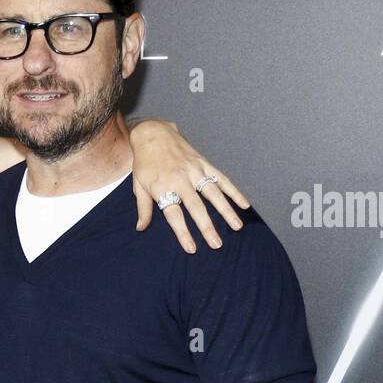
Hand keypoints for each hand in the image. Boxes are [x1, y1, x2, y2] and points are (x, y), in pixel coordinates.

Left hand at [126, 118, 250, 252]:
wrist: (153, 134)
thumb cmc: (144, 163)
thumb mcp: (138, 186)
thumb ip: (143, 208)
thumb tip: (141, 228)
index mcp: (163, 188)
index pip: (174, 215)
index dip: (183, 233)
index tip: (192, 249)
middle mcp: (181, 180)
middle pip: (196, 207)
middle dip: (207, 227)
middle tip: (217, 244)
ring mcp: (194, 171)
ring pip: (213, 194)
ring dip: (226, 211)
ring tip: (237, 227)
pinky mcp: (204, 163)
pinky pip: (222, 179)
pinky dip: (234, 191)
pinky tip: (244, 204)